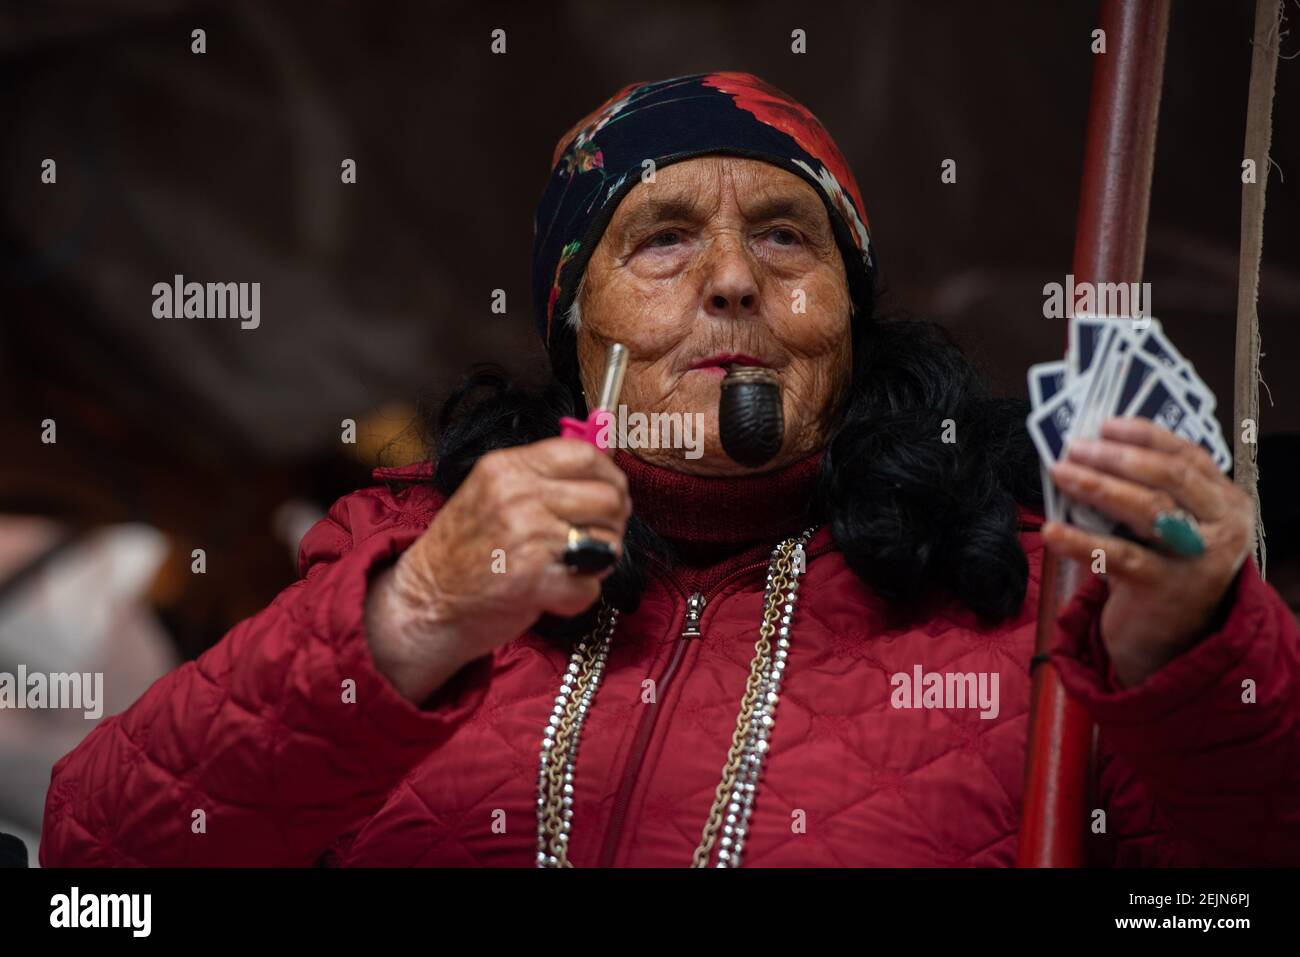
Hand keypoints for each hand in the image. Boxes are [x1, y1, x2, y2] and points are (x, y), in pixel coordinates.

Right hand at [364, 438, 631, 701]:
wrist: (425, 601)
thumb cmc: (464, 550)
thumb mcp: (492, 493)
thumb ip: (542, 478)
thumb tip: (604, 465)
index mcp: (508, 468)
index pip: (585, 454)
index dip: (610, 476)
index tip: (611, 495)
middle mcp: (518, 495)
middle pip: (608, 498)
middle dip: (612, 524)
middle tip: (591, 541)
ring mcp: (526, 536)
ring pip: (608, 542)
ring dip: (597, 562)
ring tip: (566, 567)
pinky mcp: (533, 580)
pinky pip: (590, 586)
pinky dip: (577, 597)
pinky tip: (551, 593)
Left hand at [1041, 416, 1253, 687]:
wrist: (1168, 638)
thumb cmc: (1161, 566)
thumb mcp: (1168, 525)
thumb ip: (1145, 490)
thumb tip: (1090, 448)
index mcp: (1226, 501)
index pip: (1187, 455)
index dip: (1144, 436)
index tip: (1103, 424)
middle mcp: (1223, 527)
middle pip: (1169, 478)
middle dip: (1117, 458)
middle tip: (1073, 448)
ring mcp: (1200, 560)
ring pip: (1148, 511)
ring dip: (1098, 487)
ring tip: (1060, 473)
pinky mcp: (1168, 591)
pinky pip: (1120, 558)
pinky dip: (1082, 542)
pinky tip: (1051, 532)